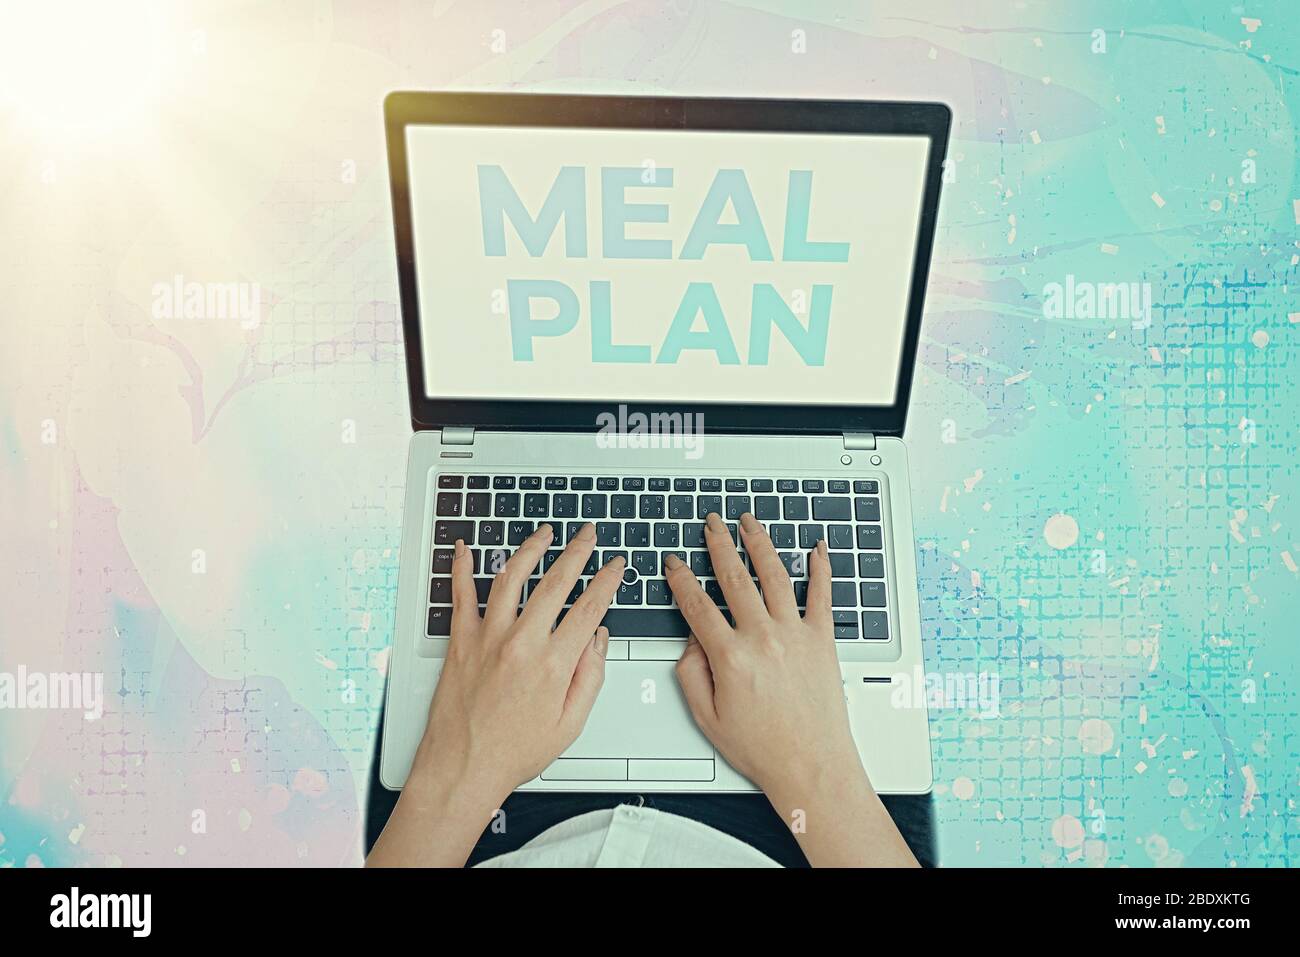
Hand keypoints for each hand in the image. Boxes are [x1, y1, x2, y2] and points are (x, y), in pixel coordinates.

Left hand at [413, 522, 623, 802]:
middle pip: (556, 582)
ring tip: (544, 533)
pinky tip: (465, 549)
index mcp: (553, 664)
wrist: (462, 769)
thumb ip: (590, 677)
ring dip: (531, 549)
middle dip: (577, 552)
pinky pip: (460, 595)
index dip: (607, 581)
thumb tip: (598, 640)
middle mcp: (520, 644)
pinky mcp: (461, 642)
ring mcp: (487, 638)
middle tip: (587, 534)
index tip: (615, 566)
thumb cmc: (512, 753)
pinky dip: (461, 568)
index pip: (589, 608)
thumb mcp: (569, 724)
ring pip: (511, 578)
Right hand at [663, 511, 916, 865]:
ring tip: (749, 523)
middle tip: (711, 523)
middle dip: (719, 544)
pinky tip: (817, 549)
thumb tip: (691, 643)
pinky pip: (823, 595)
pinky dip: (821, 569)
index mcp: (730, 657)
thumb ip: (691, 675)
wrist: (812, 765)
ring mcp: (796, 634)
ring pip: (775, 576)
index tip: (674, 562)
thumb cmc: (764, 748)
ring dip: (760, 544)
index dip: (680, 579)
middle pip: (735, 578)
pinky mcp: (823, 640)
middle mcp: (763, 638)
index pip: (697, 605)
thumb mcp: (707, 717)